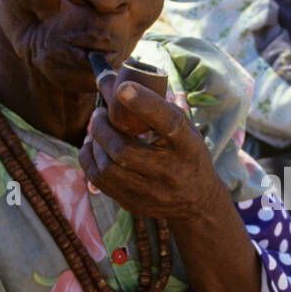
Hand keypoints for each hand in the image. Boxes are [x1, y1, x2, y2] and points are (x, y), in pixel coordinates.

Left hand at [79, 77, 260, 291]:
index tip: (121, 87)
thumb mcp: (184, 132)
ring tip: (97, 127)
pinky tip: (95, 150)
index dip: (143, 104)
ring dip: (93, 141)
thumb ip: (157, 112)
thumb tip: (115, 82)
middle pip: (124, 145)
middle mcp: (174, 170)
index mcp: (189, 145)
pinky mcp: (135, 204)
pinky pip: (99, 179)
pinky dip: (90, 161)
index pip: (168, 122)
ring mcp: (154, 192)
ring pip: (107, 163)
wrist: (200, 208)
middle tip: (101, 109)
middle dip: (103, 124)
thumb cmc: (189, 160)